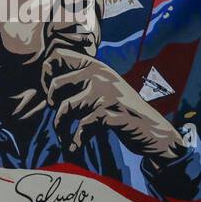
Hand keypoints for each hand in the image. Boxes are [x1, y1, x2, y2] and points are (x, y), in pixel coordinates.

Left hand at [42, 47, 184, 159]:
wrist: (153, 131)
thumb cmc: (123, 111)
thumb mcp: (104, 89)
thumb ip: (82, 82)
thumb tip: (47, 83)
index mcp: (96, 66)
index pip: (58, 55)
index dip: (47, 76)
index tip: (54, 94)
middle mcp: (100, 75)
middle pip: (56, 84)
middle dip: (53, 104)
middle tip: (60, 117)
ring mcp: (106, 94)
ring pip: (66, 108)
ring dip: (61, 127)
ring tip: (65, 138)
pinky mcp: (111, 113)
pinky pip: (82, 126)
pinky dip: (77, 140)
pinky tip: (77, 146)